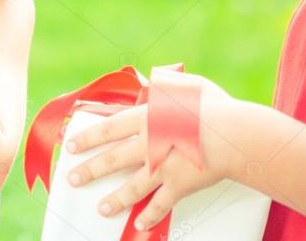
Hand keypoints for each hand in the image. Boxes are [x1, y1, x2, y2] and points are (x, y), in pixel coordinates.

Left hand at [65, 76, 240, 230]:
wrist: (233, 134)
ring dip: (114, 200)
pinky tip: (139, 224)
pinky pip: (160, 205)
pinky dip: (149, 217)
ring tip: (101, 208)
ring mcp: (163, 168)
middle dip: (90, 170)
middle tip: (73, 178)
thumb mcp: (187, 87)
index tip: (72, 144)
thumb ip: (168, 86)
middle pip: (112, 160)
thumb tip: (157, 80)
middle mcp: (149, 144)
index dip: (88, 137)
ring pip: (131, 188)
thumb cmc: (213, 108)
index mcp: (148, 118)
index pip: (109, 128)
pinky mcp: (179, 186)